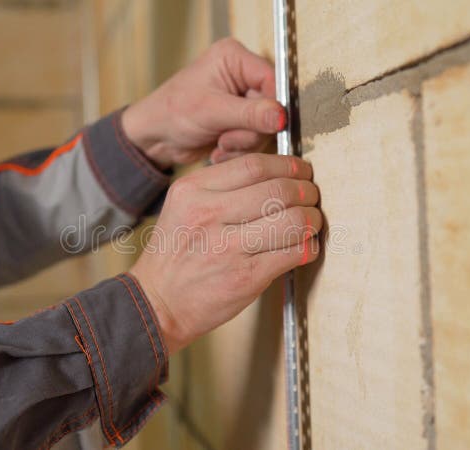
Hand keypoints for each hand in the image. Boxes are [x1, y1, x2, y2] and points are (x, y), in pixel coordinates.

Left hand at [121, 38, 284, 168]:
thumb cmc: (171, 113)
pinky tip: (220, 150)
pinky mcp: (241, 121)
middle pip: (272, 106)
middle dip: (251, 130)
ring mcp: (242, 100)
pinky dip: (240, 149)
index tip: (271, 126)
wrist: (155, 138)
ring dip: (244, 143)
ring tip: (221, 144)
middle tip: (227, 138)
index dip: (274, 105)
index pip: (272, 78)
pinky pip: (256, 139)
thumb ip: (249, 114)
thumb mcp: (211, 111)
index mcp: (234, 58)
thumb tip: (281, 116)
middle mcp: (241, 76)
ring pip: (266, 127)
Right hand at [129, 154, 320, 353]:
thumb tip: (276, 173)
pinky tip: (304, 247)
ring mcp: (227, 247)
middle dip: (306, 191)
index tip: (300, 171)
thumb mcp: (184, 207)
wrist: (157, 303)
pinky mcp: (245, 277)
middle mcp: (208, 214)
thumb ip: (221, 187)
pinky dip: (308, 247)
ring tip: (311, 222)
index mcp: (192, 190)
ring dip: (312, 219)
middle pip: (279, 190)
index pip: (254, 165)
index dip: (287, 165)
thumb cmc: (176, 255)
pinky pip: (294, 253)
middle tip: (311, 197)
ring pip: (293, 220)